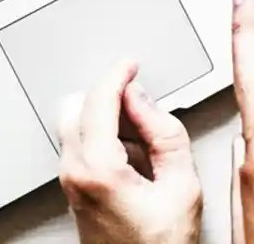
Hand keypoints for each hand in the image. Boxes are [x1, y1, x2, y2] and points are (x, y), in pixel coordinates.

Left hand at [58, 61, 203, 243]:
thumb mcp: (182, 184)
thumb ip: (165, 133)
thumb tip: (146, 100)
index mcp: (99, 169)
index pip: (98, 101)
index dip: (117, 74)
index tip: (130, 64)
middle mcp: (75, 174)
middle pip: (76, 107)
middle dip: (107, 96)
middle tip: (139, 101)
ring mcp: (71, 182)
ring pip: (76, 125)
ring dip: (106, 118)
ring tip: (144, 140)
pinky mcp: (75, 189)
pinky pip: (81, 145)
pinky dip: (104, 136)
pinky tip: (135, 156)